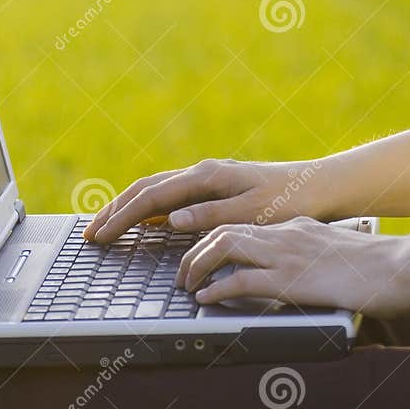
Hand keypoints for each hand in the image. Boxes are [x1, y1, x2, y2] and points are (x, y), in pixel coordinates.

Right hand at [84, 158, 333, 242]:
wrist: (319, 188)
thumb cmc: (290, 202)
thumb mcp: (252, 214)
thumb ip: (209, 216)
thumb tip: (169, 219)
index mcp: (207, 176)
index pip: (151, 197)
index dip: (122, 217)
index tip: (101, 236)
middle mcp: (202, 172)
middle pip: (145, 189)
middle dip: (114, 210)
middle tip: (90, 233)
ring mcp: (206, 178)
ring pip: (155, 190)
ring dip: (127, 207)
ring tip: (105, 226)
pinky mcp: (213, 187)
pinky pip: (170, 195)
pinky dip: (147, 208)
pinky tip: (142, 221)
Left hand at [175, 216, 403, 315]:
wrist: (399, 267)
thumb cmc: (377, 265)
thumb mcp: (337, 249)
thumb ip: (314, 252)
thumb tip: (304, 268)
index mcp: (296, 227)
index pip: (243, 224)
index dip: (214, 237)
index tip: (200, 253)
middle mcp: (285, 234)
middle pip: (224, 230)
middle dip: (196, 250)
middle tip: (183, 271)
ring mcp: (286, 255)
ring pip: (223, 247)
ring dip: (197, 265)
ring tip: (187, 284)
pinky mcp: (291, 279)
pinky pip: (240, 279)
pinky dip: (216, 289)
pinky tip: (205, 299)